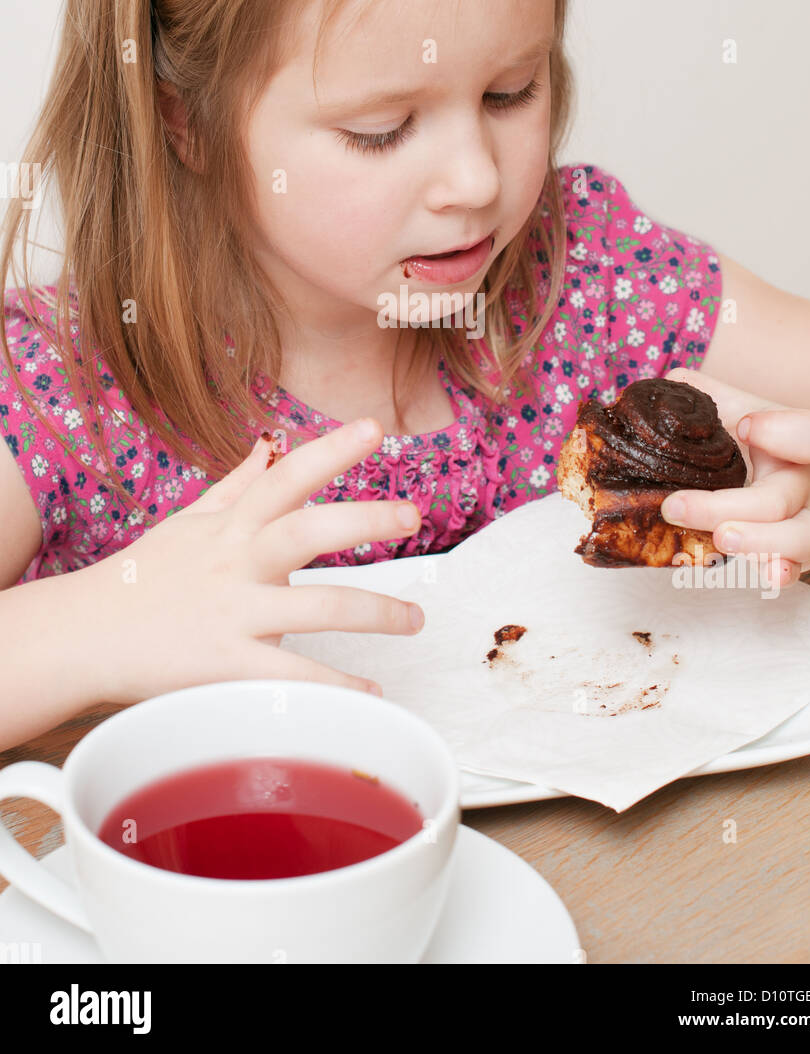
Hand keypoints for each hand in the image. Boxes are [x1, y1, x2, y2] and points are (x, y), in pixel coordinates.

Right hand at [84, 419, 423, 703]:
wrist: (83, 636)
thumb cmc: (143, 576)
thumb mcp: (190, 522)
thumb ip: (237, 485)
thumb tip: (268, 444)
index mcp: (231, 527)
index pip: (285, 476)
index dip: (330, 449)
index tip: (373, 427)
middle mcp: (235, 562)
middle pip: (305, 530)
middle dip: (364, 519)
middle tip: (413, 514)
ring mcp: (231, 614)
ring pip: (314, 606)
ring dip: (374, 612)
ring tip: (414, 618)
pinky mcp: (224, 665)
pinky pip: (290, 676)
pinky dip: (335, 688)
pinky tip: (371, 693)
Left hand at [658, 366, 809, 590]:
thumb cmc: (784, 449)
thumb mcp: (760, 416)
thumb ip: (716, 398)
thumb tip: (670, 379)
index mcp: (801, 443)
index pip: (806, 434)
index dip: (777, 430)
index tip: (744, 425)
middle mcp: (808, 485)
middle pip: (777, 499)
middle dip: (724, 505)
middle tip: (675, 506)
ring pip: (797, 537)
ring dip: (757, 541)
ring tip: (721, 539)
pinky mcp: (803, 554)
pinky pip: (798, 568)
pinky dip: (782, 571)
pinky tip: (765, 574)